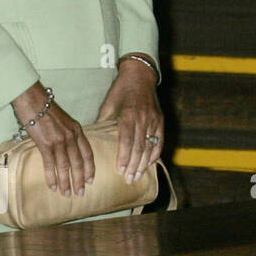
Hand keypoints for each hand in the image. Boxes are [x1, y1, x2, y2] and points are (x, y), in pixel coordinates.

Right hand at [11, 81, 95, 197]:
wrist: (31, 97)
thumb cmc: (42, 104)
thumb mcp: (61, 118)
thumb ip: (66, 131)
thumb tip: (63, 144)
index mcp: (76, 129)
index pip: (87, 153)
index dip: (89, 168)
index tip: (90, 180)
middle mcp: (70, 136)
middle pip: (78, 163)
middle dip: (79, 180)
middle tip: (80, 193)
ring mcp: (59, 140)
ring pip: (65, 166)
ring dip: (66, 182)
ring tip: (66, 194)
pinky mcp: (45, 143)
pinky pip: (50, 164)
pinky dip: (52, 176)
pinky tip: (52, 185)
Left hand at [96, 57, 164, 182]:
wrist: (140, 76)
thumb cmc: (120, 90)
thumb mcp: (108, 104)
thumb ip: (104, 122)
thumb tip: (95, 138)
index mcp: (128, 115)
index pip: (127, 141)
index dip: (124, 156)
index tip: (120, 170)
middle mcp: (143, 119)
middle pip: (139, 147)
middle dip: (134, 165)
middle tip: (128, 179)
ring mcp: (154, 120)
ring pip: (150, 146)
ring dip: (144, 163)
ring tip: (137, 176)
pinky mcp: (160, 121)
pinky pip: (159, 141)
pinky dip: (155, 153)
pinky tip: (150, 164)